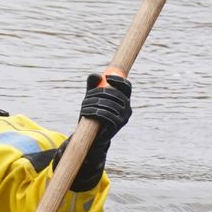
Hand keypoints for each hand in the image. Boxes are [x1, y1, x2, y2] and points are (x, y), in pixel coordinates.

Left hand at [72, 72, 131, 190]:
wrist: (92, 136)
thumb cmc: (93, 114)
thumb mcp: (92, 98)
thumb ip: (93, 86)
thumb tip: (96, 75)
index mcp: (125, 100)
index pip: (126, 86)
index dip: (118, 80)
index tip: (107, 77)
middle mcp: (128, 108)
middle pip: (114, 94)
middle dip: (97, 93)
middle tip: (86, 97)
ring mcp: (124, 117)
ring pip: (108, 104)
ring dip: (93, 104)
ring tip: (83, 107)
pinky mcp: (118, 126)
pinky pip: (107, 115)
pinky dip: (94, 112)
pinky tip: (86, 113)